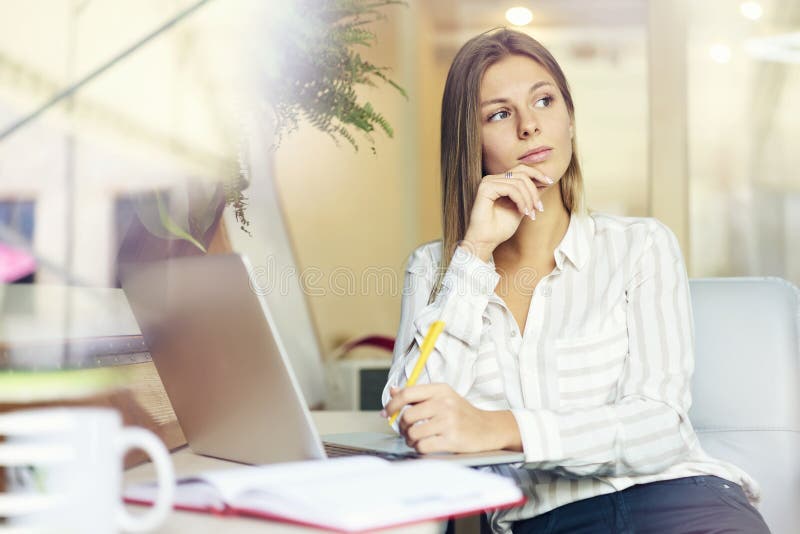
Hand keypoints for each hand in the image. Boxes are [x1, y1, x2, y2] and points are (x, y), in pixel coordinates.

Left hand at [383, 384, 521, 453]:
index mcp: (440, 390)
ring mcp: (449, 421)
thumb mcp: (443, 397)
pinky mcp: (452, 439)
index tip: (386, 413)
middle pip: (407, 416)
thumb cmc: (462, 413)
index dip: (392, 404)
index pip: (407, 393)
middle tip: (407, 431)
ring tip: (417, 439)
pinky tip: (425, 446)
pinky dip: (419, 449)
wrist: (489, 428)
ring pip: (413, 433)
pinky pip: (423, 446)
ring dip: (410, 440)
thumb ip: (418, 395)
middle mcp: (444, 403)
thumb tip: (393, 391)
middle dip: (403, 427)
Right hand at [462, 165, 551, 260]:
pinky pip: (511, 189)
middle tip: (539, 208)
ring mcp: (488, 182)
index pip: (521, 170)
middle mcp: (492, 179)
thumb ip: (529, 195)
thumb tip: (545, 182)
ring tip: (531, 214)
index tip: (550, 183)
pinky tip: (523, 212)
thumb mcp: (521, 208)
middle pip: (522, 174)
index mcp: (499, 181)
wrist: (485, 242)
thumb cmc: (499, 228)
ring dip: (529, 199)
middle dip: (534, 191)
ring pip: (519, 182)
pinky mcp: (485, 188)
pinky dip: (521, 201)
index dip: (537, 174)